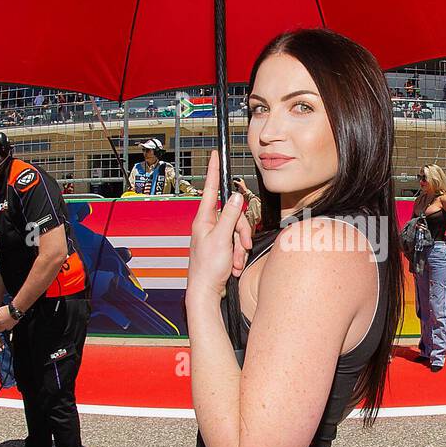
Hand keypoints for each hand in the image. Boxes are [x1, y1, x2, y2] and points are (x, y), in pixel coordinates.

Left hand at [0, 304, 17, 333]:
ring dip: (0, 328)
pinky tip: (6, 323)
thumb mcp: (0, 310)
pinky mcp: (10, 327)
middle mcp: (0, 324)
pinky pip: (6, 329)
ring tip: (1, 324)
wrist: (16, 310)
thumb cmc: (8, 309)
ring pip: (0, 330)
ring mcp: (5, 326)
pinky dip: (6, 327)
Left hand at [187, 150, 253, 301]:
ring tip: (236, 260)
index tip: (215, 154)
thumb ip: (229, 216)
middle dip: (242, 231)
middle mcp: (208, 225)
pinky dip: (239, 254)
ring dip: (241, 247)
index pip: (211, 189)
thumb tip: (236, 197)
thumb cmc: (207, 268)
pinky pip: (237, 243)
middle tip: (242, 245)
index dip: (214, 170)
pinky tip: (234, 265)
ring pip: (238, 230)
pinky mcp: (221, 247)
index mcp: (203, 219)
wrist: (206, 292)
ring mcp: (215, 236)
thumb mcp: (221, 239)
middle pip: (234, 214)